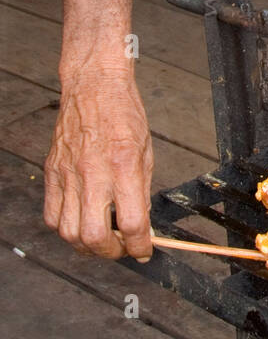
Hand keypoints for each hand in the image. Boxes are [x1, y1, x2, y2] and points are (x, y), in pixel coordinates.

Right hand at [44, 69, 153, 259]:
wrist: (94, 86)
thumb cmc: (123, 113)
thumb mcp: (145, 151)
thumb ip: (141, 190)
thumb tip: (141, 223)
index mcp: (124, 166)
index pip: (132, 222)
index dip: (140, 245)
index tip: (144, 250)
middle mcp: (93, 173)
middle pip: (94, 236)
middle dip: (111, 252)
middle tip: (122, 248)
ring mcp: (68, 174)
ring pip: (69, 233)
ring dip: (87, 246)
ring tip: (101, 239)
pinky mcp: (52, 172)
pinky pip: (51, 216)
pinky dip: (65, 229)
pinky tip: (80, 221)